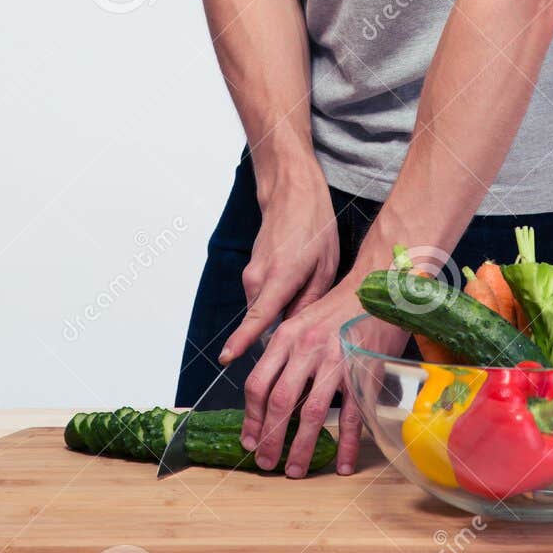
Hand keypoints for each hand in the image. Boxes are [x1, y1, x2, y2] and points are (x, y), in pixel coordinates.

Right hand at [219, 171, 339, 363]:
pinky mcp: (250, 272)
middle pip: (262, 321)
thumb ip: (309, 303)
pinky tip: (297, 281)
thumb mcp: (325, 267)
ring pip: (263, 309)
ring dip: (281, 312)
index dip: (242, 340)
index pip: (257, 317)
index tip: (227, 358)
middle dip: (280, 333)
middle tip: (310, 327)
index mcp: (280, 276)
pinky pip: (262, 297)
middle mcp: (257, 277)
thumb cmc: (315, 227)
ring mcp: (251, 273)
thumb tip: (296, 333)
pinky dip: (276, 299)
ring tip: (308, 291)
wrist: (292, 194)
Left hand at [239, 277, 407, 477]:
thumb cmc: (339, 309)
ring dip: (301, 447)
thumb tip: (269, 393)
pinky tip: (341, 464)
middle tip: (266, 463)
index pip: (258, 383)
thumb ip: (285, 353)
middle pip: (279, 402)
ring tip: (294, 471)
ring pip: (311, 413)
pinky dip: (346, 444)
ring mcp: (336, 361)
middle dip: (270, 439)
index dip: (251, 417)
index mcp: (287, 337)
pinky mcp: (363, 372)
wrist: (379, 289)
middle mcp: (307, 349)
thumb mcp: (302, 323)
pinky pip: (351, 416)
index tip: (249, 440)